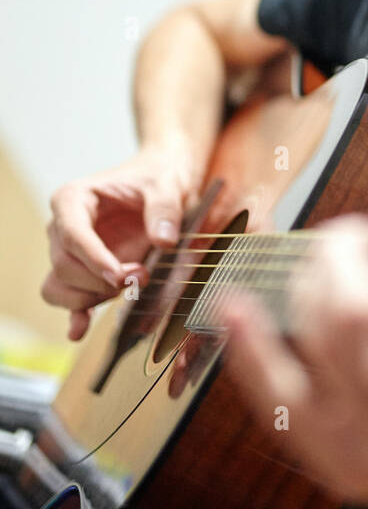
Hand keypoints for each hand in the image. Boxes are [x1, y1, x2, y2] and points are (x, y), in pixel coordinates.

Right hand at [41, 139, 202, 341]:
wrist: (161, 183)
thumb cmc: (157, 179)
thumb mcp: (167, 186)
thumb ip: (164, 210)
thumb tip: (164, 241)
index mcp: (74, 199)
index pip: (72, 234)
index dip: (92, 258)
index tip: (119, 274)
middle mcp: (63, 227)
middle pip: (65, 266)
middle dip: (102, 279)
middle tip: (142, 275)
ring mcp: (70, 252)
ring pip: (60, 286)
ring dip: (93, 296)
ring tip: (132, 287)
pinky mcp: (83, 272)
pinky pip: (66, 298)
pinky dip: (74, 314)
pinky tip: (81, 329)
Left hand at [221, 179, 367, 508]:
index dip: (347, 262)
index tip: (360, 231)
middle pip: (337, 328)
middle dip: (332, 271)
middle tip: (345, 241)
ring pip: (307, 359)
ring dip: (302, 299)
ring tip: (312, 267)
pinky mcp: (348, 473)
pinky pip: (284, 409)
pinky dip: (254, 356)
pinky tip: (233, 313)